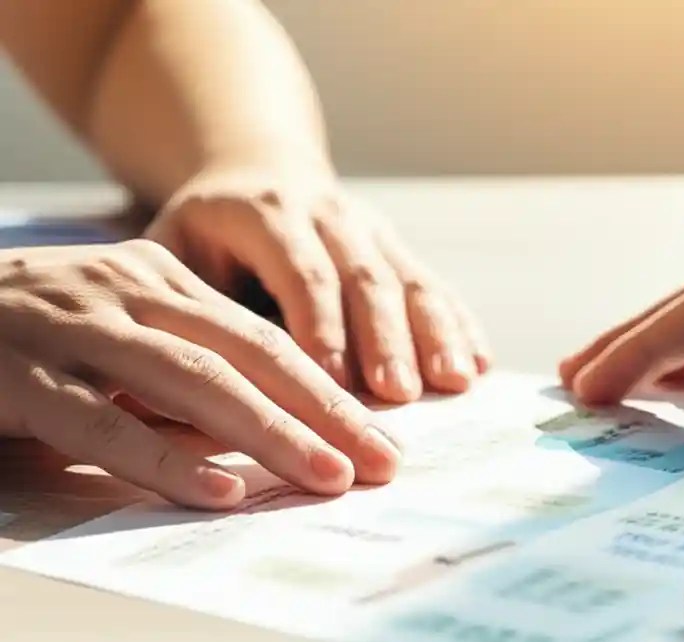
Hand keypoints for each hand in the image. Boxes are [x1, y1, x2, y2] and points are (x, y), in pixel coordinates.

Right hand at [0, 240, 400, 509]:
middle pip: (250, 355)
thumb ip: (182, 382)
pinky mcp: (18, 375)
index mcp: (162, 282)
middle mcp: (127, 292)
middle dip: (324, 413)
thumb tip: (265, 440)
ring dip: (268, 434)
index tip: (385, 441)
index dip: (331, 392)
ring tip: (326, 478)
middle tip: (382, 465)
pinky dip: (165, 459)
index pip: (267, 340)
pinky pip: (103, 423)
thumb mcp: (119, 344)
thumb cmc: (31, 340)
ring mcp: (72, 329)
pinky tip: (220, 491)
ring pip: (192, 381)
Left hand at [146, 166, 489, 400]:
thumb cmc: (204, 233)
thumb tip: (181, 385)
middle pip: (364, 276)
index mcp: (264, 212)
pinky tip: (478, 364)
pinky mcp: (398, 247)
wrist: (257, 171)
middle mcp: (327, 214)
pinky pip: (435, 285)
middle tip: (398, 394)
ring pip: (409, 278)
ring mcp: (371, 229)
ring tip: (454, 382)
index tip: (332, 382)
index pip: (300, 270)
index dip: (319, 326)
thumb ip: (184, 304)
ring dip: (435, 333)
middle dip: (385, 338)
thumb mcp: (171, 249)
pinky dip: (459, 325)